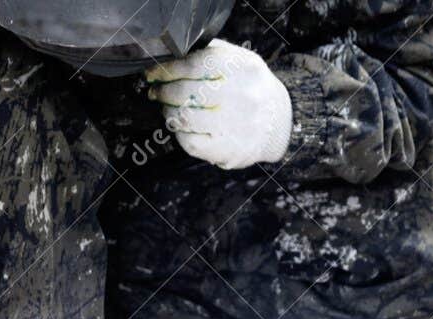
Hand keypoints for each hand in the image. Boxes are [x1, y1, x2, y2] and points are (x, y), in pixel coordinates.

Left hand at [145, 40, 291, 169]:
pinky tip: (180, 127)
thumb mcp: (241, 61)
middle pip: (187, 91)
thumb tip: (172, 56)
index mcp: (243, 68)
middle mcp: (243, 95)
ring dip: (169, 112)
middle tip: (156, 92)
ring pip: (185, 117)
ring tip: (168, 108)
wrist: (278, 123)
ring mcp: (236, 125)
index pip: (195, 64)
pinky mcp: (229, 150)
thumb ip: (212, 53)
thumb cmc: (251, 88)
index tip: (153, 73)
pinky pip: (190, 142)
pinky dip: (178, 133)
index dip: (168, 69)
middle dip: (164, 91)